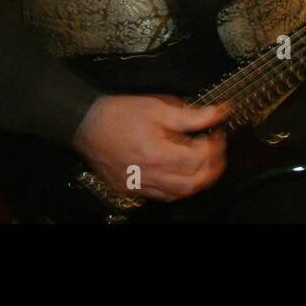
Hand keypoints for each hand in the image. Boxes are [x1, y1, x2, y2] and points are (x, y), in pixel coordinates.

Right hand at [73, 94, 231, 200]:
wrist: (88, 123)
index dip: (214, 147)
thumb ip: (191, 115)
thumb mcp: (158, 107)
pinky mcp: (131, 189)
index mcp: (157, 153)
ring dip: (197, 181)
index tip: (217, 134)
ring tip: (204, 164)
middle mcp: (149, 174)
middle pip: (193, 182)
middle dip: (212, 169)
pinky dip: (177, 189)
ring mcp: (139, 185)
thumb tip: (218, 113)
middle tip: (218, 152)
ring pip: (178, 194)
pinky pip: (161, 197)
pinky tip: (181, 175)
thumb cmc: (119, 114)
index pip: (198, 158)